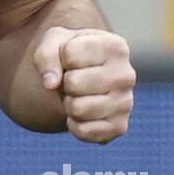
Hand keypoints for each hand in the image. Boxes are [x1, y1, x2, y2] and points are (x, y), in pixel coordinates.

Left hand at [33, 26, 135, 143]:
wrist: (86, 77)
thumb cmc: (72, 55)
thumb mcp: (55, 43)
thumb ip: (47, 55)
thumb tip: (50, 85)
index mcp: (115, 47)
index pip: (70, 53)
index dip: (61, 57)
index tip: (73, 58)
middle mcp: (126, 75)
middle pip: (73, 83)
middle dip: (65, 82)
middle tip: (75, 80)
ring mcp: (126, 103)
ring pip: (77, 109)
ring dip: (69, 103)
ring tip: (80, 95)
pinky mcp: (119, 127)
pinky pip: (82, 131)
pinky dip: (73, 123)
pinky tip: (83, 113)